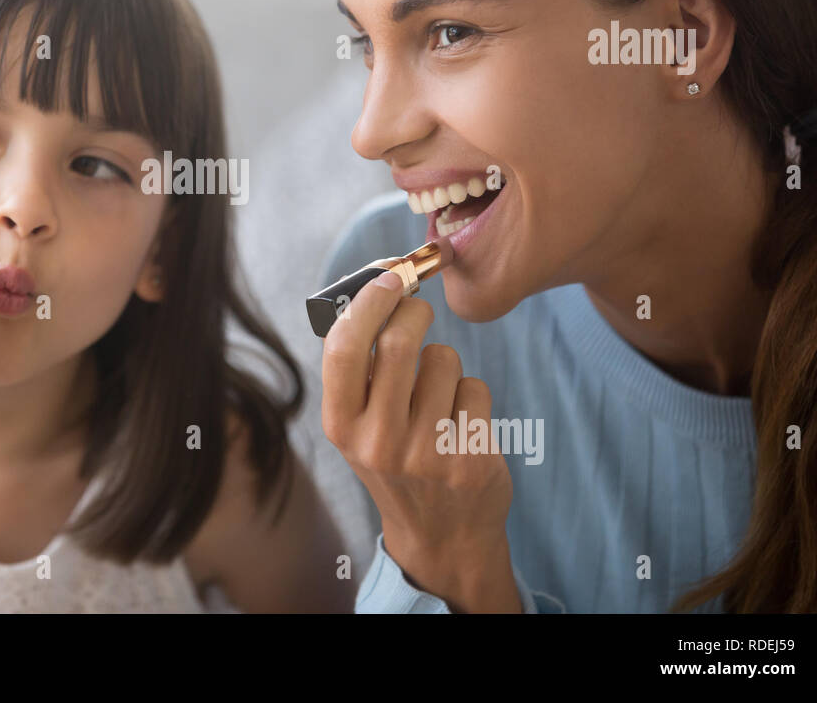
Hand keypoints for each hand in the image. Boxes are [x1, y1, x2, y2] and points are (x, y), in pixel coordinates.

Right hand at [320, 272, 520, 611]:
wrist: (442, 537)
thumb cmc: (397, 461)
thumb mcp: (359, 427)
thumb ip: (359, 372)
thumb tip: (375, 291)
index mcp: (340, 427)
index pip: (344, 347)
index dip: (367, 302)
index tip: (387, 278)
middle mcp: (377, 442)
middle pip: (400, 343)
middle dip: (414, 312)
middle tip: (419, 308)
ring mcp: (424, 452)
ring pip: (443, 362)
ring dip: (445, 365)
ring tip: (439, 397)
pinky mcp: (468, 457)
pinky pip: (475, 388)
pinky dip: (471, 395)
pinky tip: (461, 424)